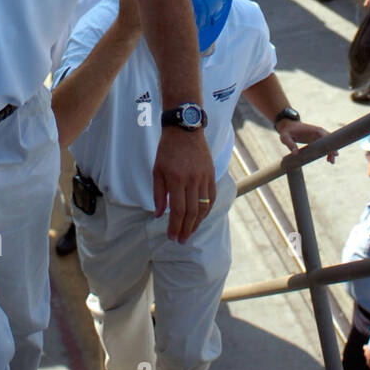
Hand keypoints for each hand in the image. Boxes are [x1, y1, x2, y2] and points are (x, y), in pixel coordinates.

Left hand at [152, 128, 215, 242]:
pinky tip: (200, 218)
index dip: (175, 226)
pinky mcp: (211, 174)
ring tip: (190, 232)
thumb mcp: (157, 170)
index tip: (172, 236)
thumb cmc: (167, 150)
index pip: (178, 210)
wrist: (185, 129)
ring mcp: (204, 177)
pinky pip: (212, 197)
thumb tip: (159, 215)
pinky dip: (207, 210)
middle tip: (181, 240)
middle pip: (192, 212)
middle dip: (186, 229)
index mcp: (177, 179)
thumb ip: (158, 194)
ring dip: (197, 223)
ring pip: (204, 207)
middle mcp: (193, 180)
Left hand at [279, 120, 335, 163]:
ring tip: (331, 162)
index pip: (324, 136)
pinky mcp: (316, 140)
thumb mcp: (285, 137)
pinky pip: (324, 146)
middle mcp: (317, 132)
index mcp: (312, 130)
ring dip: (331, 152)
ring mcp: (317, 136)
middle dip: (332, 149)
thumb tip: (296, 153)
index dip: (329, 143)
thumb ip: (290, 144)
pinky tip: (328, 160)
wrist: (287, 126)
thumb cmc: (286, 131)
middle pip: (329, 140)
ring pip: (328, 144)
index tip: (333, 152)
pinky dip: (327, 152)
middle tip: (334, 158)